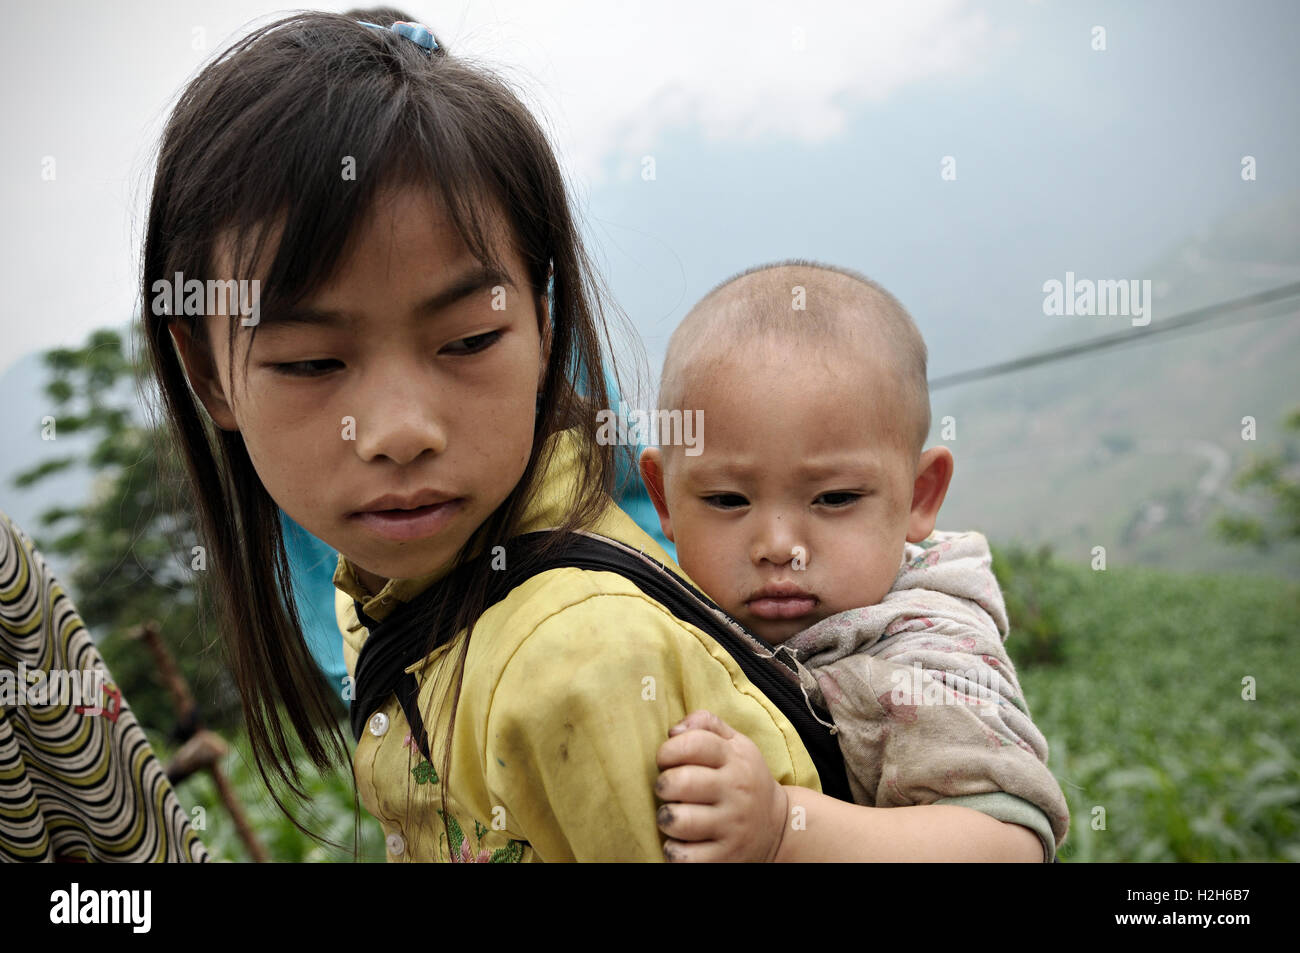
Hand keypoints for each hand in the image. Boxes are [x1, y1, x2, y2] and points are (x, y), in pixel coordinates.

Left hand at [654, 709, 788, 861]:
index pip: (694, 743)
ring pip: (678, 820)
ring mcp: (732, 826)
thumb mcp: (736, 744)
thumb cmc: (744, 779)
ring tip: (673, 815)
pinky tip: (680, 841)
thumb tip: (674, 730)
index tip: (665, 759)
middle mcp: (736, 791)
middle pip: (680, 782)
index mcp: (735, 759)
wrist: (779, 827)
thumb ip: (706, 725)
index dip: (668, 749)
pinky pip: (684, 856)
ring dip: (666, 818)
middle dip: (662, 784)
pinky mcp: (726, 856)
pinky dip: (673, 850)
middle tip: (667, 789)